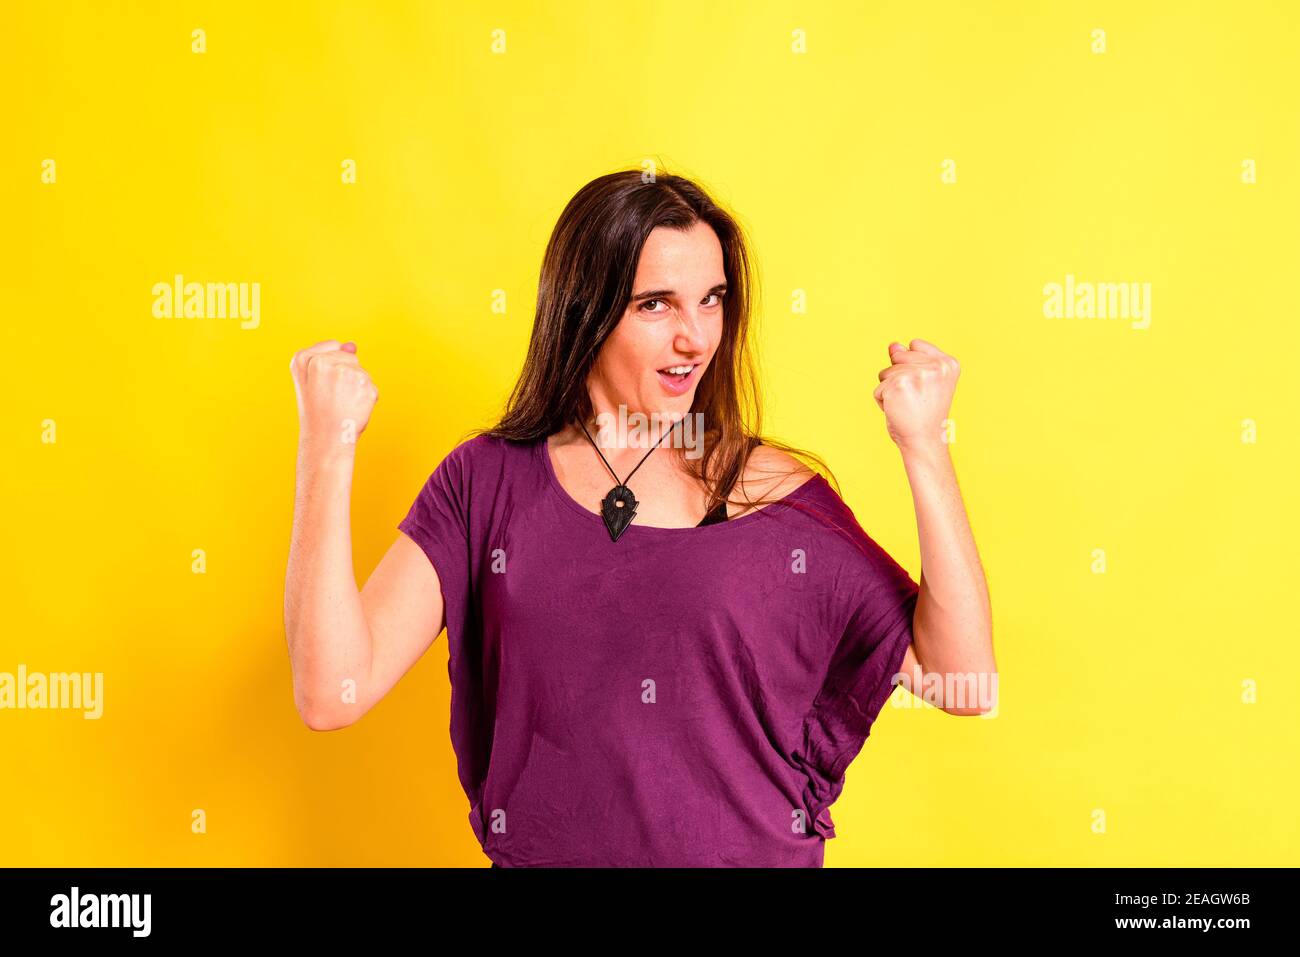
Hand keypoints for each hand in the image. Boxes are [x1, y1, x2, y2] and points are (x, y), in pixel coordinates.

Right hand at [289, 340, 378, 458]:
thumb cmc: (318, 413)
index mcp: (303, 359)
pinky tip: (353, 409)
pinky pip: (372, 385)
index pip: (332, 346)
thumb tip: (353, 345)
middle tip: (332, 398)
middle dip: (346, 375)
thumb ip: (330, 357)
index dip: (331, 368)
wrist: (326, 441)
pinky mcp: (364, 383)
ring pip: (362, 371)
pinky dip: (367, 397)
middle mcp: (322, 362)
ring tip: (342, 404)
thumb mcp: (313, 381)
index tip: (323, 386)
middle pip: (349, 356)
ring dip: (357, 387)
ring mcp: (344, 372)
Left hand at [872, 338, 958, 451]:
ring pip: (885, 372)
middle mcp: (936, 367)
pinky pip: (878, 388)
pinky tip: (898, 410)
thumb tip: (893, 345)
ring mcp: (917, 374)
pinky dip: (882, 401)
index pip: (915, 344)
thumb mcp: (923, 382)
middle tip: (914, 398)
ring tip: (907, 405)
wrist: (924, 441)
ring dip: (890, 390)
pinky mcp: (898, 385)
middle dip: (898, 376)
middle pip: (898, 356)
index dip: (911, 364)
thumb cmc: (925, 414)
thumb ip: (910, 359)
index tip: (923, 386)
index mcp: (948, 364)